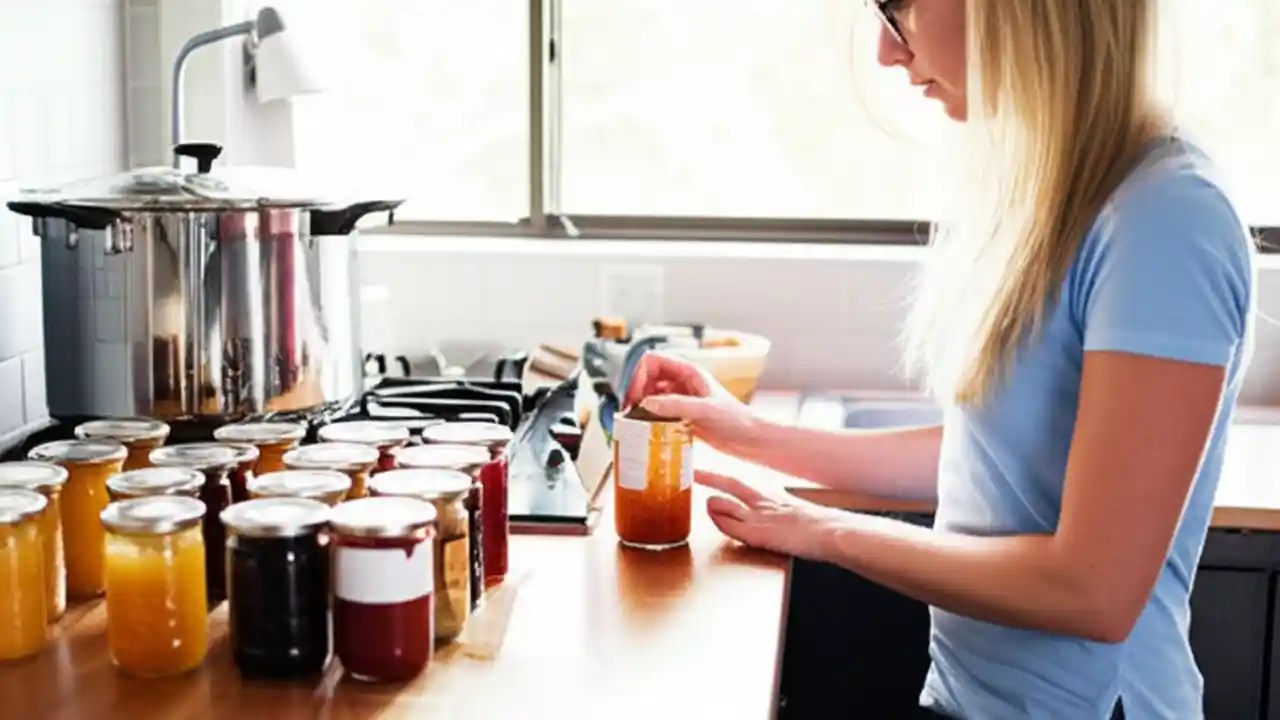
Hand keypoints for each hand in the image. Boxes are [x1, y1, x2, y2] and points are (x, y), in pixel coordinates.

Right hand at [625, 352, 760, 455]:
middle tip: (630, 412)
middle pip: (648, 377)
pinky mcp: (683, 415)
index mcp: (689, 372)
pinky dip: (650, 419)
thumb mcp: (705, 411)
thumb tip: (646, 403)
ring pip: (651, 395)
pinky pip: (659, 412)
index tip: (634, 397)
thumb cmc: (737, 421)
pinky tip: (649, 431)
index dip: (638, 375)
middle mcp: (683, 382)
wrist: (752, 440)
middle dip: (636, 391)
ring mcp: (683, 398)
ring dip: (641, 406)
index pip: (653, 360)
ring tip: (637, 423)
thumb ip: (676, 405)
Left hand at [696, 471, 839, 560]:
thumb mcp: (793, 513)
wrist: (831, 532)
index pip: (737, 484)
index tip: (703, 472)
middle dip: (709, 477)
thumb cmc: (818, 527)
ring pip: (723, 505)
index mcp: (770, 497)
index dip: (719, 478)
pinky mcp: (757, 533)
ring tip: (706, 504)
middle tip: (693, 471)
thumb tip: (773, 516)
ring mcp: (757, 517)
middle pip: (729, 484)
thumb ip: (776, 512)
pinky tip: (716, 518)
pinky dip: (720, 521)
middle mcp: (761, 504)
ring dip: (712, 505)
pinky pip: (730, 526)